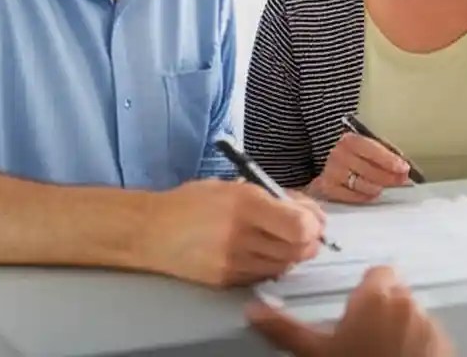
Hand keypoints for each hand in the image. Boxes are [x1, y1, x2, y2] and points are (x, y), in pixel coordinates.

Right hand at [134, 179, 326, 286]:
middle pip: (298, 249)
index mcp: (246, 203)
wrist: (152, 230)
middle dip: (310, 241)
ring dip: (292, 254)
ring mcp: (234, 261)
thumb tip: (308, 211)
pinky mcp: (227, 280)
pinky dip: (273, 266)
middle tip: (306, 233)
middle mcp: (242, 234)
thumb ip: (273, 198)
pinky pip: (265, 276)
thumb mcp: (234, 187)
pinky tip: (263, 252)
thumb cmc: (194, 202)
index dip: (315, 224)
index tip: (315, 220)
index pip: (299, 226)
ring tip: (282, 241)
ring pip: (285, 265)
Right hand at [246, 265, 454, 356]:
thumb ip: (284, 328)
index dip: (367, 292)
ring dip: (401, 328)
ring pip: (413, 316)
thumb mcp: (315, 352)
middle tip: (364, 339)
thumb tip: (252, 309)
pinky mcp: (446, 345)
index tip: (356, 313)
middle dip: (383, 310)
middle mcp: (407, 302)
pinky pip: (431, 336)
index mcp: (376, 296)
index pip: (378, 272)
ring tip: (382, 353)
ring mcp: (430, 324)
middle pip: (395, 294)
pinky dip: (419, 346)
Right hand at [309, 133, 409, 203]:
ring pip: (364, 186)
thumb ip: (383, 152)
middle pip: (370, 171)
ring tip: (384, 185)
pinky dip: (364, 196)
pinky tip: (370, 192)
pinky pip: (352, 197)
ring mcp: (332, 173)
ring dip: (378, 187)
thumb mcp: (366, 143)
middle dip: (389, 177)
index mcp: (350, 140)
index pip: (372, 150)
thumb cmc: (350, 151)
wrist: (323, 158)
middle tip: (401, 179)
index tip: (404, 168)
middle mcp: (339, 155)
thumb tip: (402, 166)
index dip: (390, 160)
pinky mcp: (328, 188)